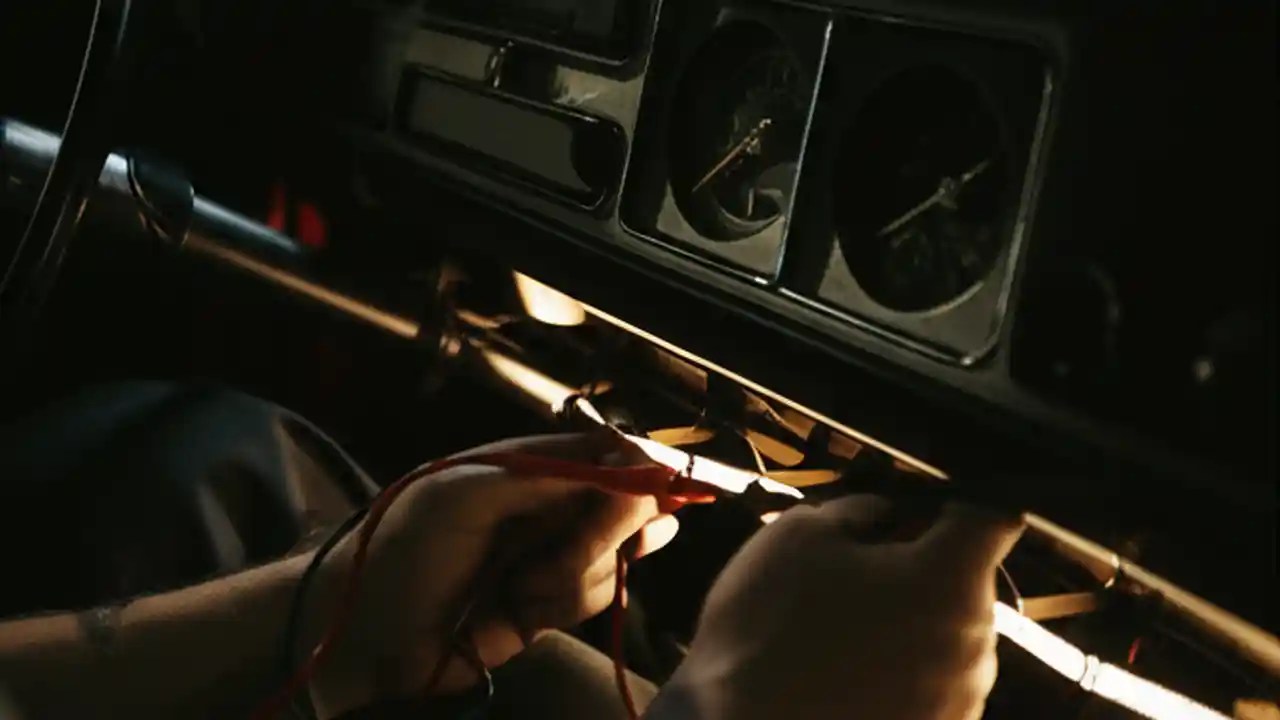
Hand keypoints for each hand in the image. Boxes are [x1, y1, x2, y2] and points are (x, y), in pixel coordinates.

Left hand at [304, 433, 679, 717]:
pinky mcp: (553, 605)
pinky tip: (521, 607)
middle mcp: (549, 505)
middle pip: (625, 505)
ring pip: (615, 557)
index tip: (652, 494)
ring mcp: (553, 555)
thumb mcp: (465, 493)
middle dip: (602, 534)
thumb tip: (622, 465)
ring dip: (571, 577)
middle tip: (558, 558)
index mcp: (528, 466)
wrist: (368, 635)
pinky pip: (596, 596)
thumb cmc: (405, 549)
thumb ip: (544, 474)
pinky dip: (564, 604)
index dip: (639, 469)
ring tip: (516, 588)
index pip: (607, 452)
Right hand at [653, 496, 1022, 719]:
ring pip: (948, 638)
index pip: (994, 518)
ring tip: (840, 635)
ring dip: (908, 626)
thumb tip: (888, 515)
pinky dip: (898, 675)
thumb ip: (861, 510)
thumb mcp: (799, 535)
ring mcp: (960, 702)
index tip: (922, 510)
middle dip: (920, 571)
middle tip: (854, 576)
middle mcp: (973, 646)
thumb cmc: (767, 629)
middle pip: (966, 584)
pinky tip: (844, 676)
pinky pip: (931, 687)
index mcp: (947, 582)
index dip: (958, 504)